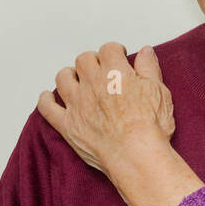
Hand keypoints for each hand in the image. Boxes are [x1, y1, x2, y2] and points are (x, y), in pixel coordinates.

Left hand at [37, 42, 175, 177]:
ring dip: (69, 75)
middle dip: (92, 61)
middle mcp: (92, 84)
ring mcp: (77, 104)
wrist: (137, 156)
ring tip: (77, 79)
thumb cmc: (150, 128)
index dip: (114, 51)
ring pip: (63, 78)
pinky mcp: (68, 125)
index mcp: (115, 72)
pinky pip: (47, 109)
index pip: (108, 49)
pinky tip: (48, 98)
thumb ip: (149, 69)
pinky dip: (45, 101)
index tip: (118, 56)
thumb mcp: (159, 92)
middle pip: (83, 60)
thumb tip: (146, 52)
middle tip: (100, 68)